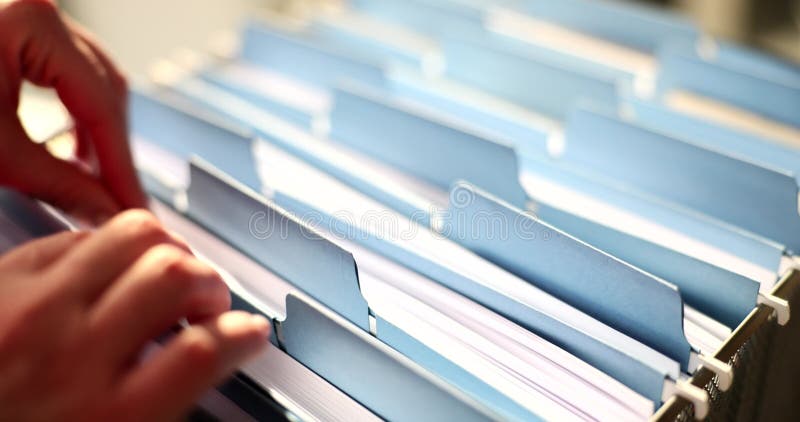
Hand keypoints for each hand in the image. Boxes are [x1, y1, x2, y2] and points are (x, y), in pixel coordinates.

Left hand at [0, 0, 146, 223]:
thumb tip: (108, 212)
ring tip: (100, 180)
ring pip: (94, 77)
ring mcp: (29, 16)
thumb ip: (59, 184)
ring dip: (101, 131)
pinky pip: (67, 70)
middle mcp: (38, 9)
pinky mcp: (17, 28)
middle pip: (108, 86)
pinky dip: (77, 112)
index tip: (132, 205)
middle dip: (116, 148)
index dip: (120, 165)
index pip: (100, 105)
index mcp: (30, 23)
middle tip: (123, 199)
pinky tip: (75, 149)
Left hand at [0, 210, 269, 420]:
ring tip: (166, 269)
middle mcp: (68, 353)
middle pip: (175, 277)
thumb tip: (201, 366)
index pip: (203, 352)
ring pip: (132, 235)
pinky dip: (108, 244)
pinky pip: (75, 234)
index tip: (249, 332)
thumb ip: (156, 404)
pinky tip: (110, 267)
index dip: (241, 335)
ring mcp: (29, 308)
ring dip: (167, 249)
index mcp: (104, 416)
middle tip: (208, 301)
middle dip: (210, 284)